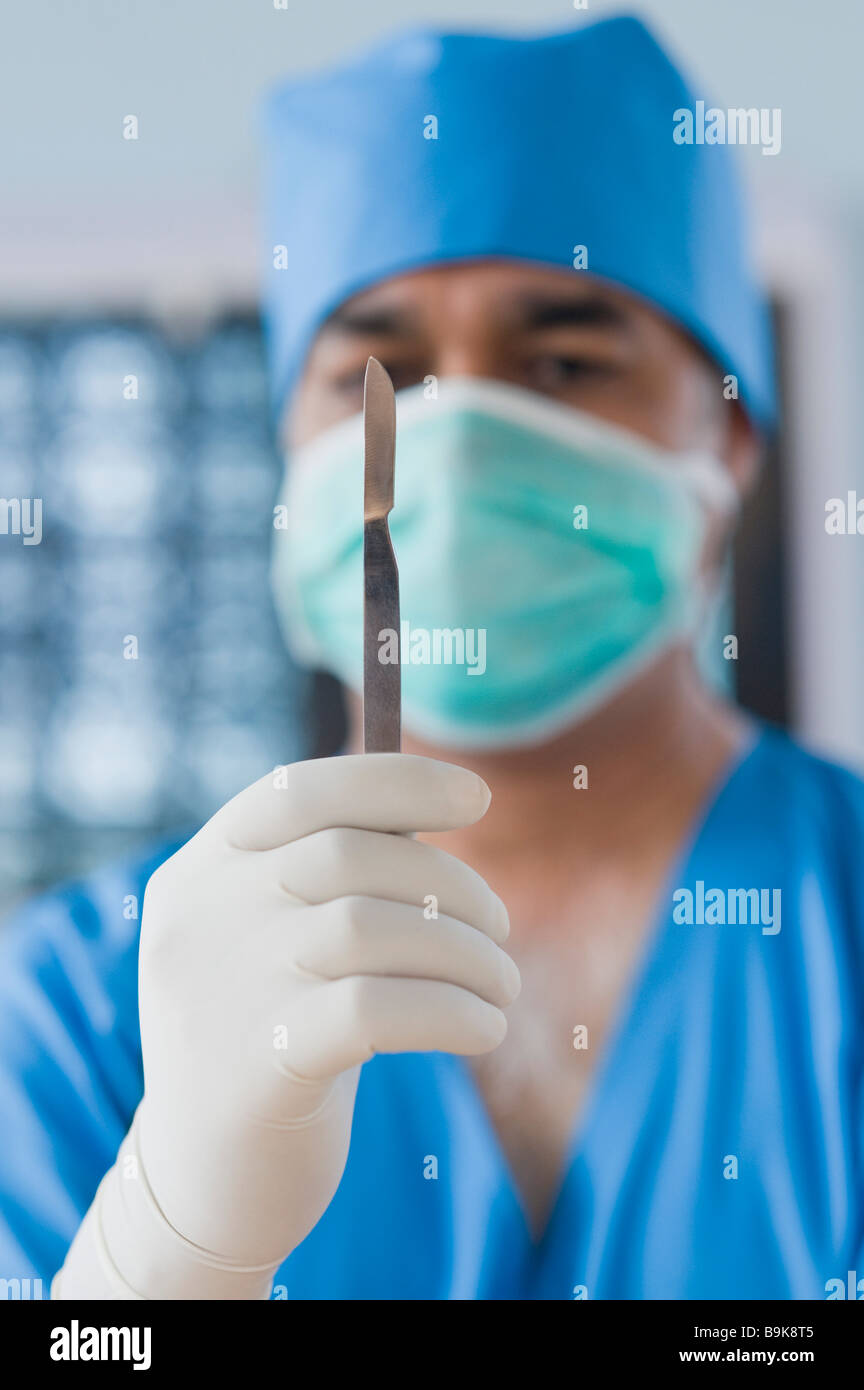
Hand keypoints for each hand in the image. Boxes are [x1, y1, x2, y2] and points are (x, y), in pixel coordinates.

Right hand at [136, 753, 518, 1267]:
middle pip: (350, 854)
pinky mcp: (258, 1067)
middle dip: (449, 883)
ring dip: (466, 952)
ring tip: (501, 985)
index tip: (475, 798)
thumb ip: (325, 875)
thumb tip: (432, 808)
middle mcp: (200, 916)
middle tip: (499, 929)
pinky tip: (485, 1029)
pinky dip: (452, 1010)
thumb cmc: (268, 1038)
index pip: (297, 788)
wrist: (202, 1185)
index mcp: (200, 870)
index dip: (395, 782)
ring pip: (373, 927)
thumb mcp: (270, 941)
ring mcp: (222, 989)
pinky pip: (380, 1009)